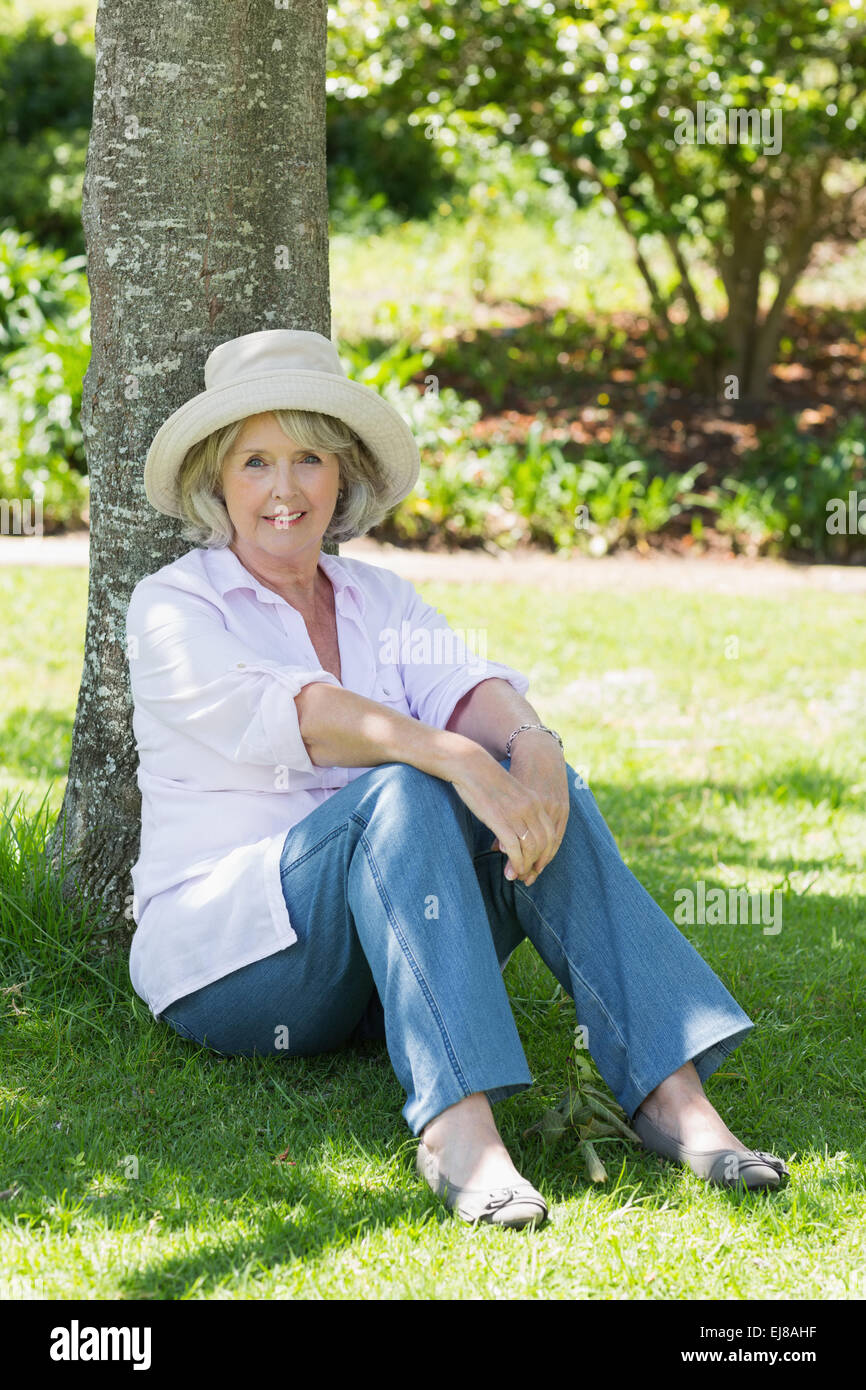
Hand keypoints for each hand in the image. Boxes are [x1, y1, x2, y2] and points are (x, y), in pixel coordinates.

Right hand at [492, 734, 569, 884]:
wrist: (471, 766)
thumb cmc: (486, 781)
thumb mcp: (512, 794)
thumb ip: (519, 812)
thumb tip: (516, 835)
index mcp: (536, 802)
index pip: (551, 834)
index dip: (547, 853)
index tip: (538, 866)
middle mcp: (531, 809)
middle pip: (543, 844)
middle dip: (537, 864)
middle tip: (529, 876)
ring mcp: (517, 815)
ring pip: (530, 849)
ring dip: (525, 866)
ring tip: (517, 876)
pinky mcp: (501, 821)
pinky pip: (515, 850)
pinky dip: (516, 864)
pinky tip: (510, 870)